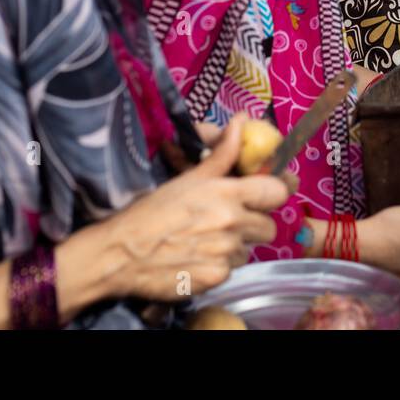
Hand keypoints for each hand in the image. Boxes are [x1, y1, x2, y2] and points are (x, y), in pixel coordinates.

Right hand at [83, 115, 290, 301]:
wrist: (121, 253)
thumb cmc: (151, 211)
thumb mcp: (187, 178)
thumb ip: (223, 154)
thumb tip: (241, 121)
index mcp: (227, 193)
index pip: (277, 192)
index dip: (272, 194)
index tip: (261, 197)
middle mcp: (232, 223)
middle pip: (268, 226)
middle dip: (253, 224)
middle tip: (227, 222)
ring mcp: (226, 253)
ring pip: (249, 250)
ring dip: (235, 246)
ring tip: (206, 240)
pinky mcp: (217, 278)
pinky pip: (232, 270)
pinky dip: (219, 266)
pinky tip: (197, 258)